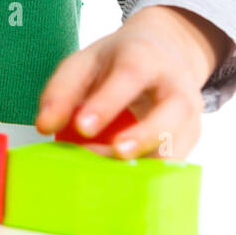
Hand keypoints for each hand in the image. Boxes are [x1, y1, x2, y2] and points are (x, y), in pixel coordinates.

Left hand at [34, 5, 231, 160]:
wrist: (166, 50)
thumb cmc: (119, 59)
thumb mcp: (87, 61)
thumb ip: (63, 89)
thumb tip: (44, 125)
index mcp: (145, 56)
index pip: (129, 76)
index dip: (107, 102)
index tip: (82, 127)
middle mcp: (175, 85)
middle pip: (171, 111)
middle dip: (143, 135)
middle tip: (115, 152)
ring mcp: (189, 114)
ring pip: (178, 143)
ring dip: (144, 163)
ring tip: (110, 176)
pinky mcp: (191, 139)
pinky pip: (174, 164)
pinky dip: (150, 176)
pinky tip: (123, 184)